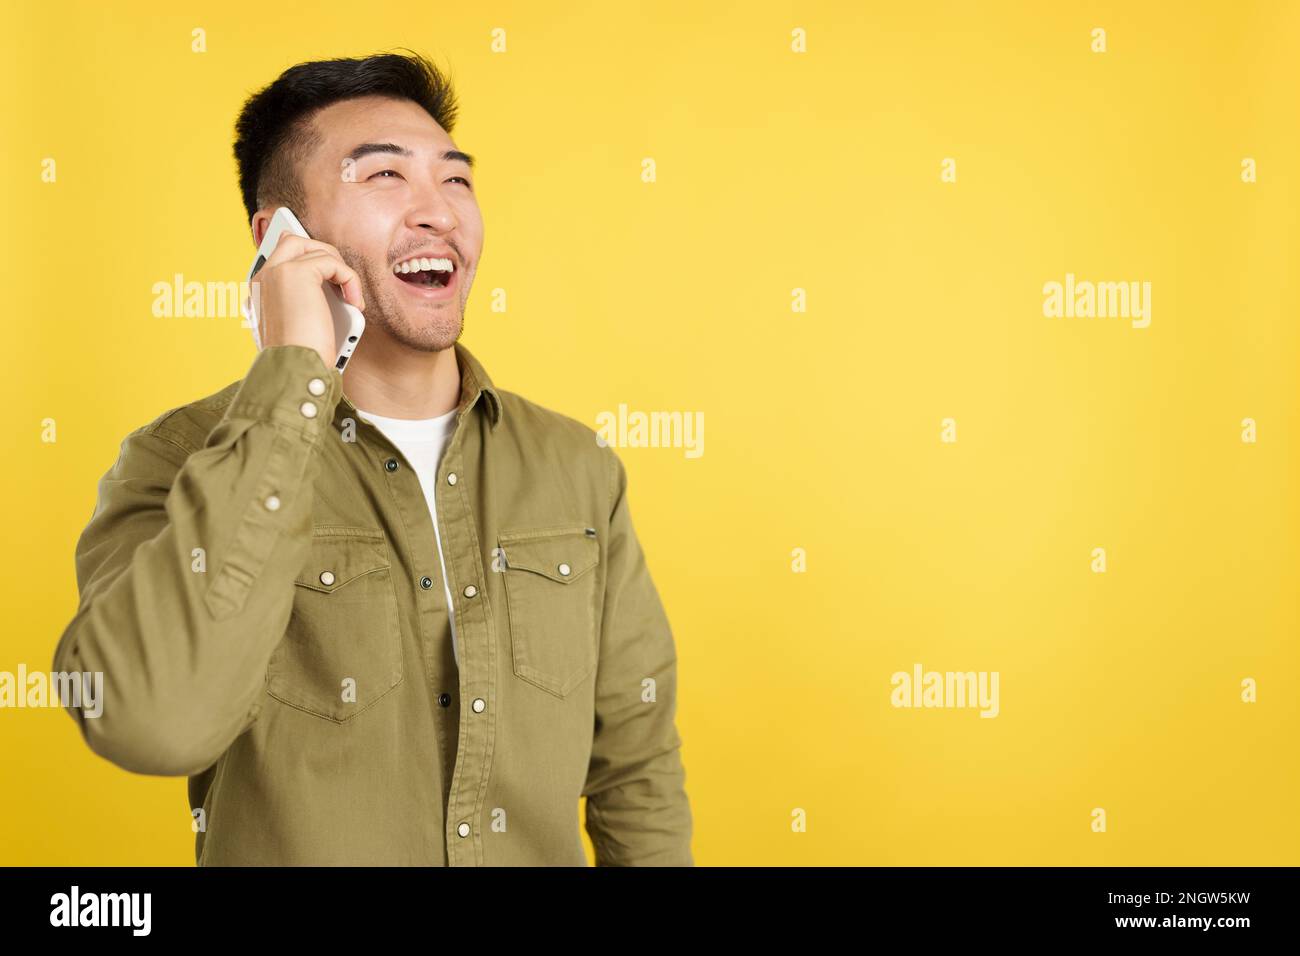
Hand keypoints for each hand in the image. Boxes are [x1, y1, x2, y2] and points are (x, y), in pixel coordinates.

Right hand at [253, 234, 364, 368]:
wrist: (294, 370)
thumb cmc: (301, 359)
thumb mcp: (301, 327)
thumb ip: (306, 304)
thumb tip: (334, 290)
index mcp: (259, 292)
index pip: (281, 256)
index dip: (307, 259)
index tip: (332, 276)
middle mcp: (263, 278)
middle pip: (295, 241)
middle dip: (325, 257)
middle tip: (343, 284)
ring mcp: (276, 272)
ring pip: (316, 249)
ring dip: (342, 272)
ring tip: (351, 300)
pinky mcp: (295, 273)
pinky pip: (333, 263)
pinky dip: (350, 281)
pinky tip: (355, 305)